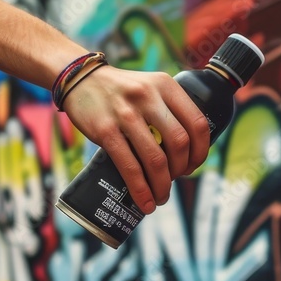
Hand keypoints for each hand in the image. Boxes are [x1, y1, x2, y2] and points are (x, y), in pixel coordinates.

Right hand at [63, 67, 210, 213]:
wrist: (80, 78)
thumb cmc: (121, 90)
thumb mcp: (150, 87)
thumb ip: (168, 109)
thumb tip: (186, 152)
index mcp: (165, 86)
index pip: (198, 123)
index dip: (200, 152)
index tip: (193, 165)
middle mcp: (148, 96)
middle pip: (179, 143)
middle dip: (181, 170)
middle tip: (174, 180)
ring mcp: (126, 113)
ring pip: (156, 159)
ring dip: (162, 186)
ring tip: (160, 197)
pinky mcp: (105, 130)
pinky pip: (129, 166)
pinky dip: (140, 190)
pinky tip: (144, 202)